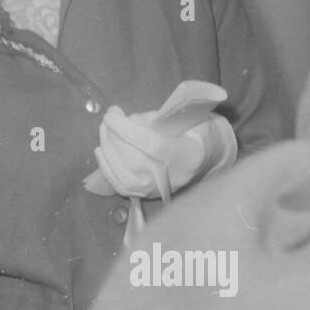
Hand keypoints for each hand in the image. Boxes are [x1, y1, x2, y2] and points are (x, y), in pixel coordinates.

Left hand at [83, 81, 236, 201]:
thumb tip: (125, 120)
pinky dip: (107, 168)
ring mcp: (162, 190)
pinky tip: (101, 151)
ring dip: (108, 152)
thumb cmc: (196, 131)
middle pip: (136, 162)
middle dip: (114, 138)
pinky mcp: (149, 195)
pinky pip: (122, 187)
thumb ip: (157, 119)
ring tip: (104, 132)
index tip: (113, 114)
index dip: (128, 130)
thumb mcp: (185, 116)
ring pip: (125, 178)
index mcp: (190, 154)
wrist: (208, 156)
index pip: (153, 145)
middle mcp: (176, 177)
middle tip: (108, 119)